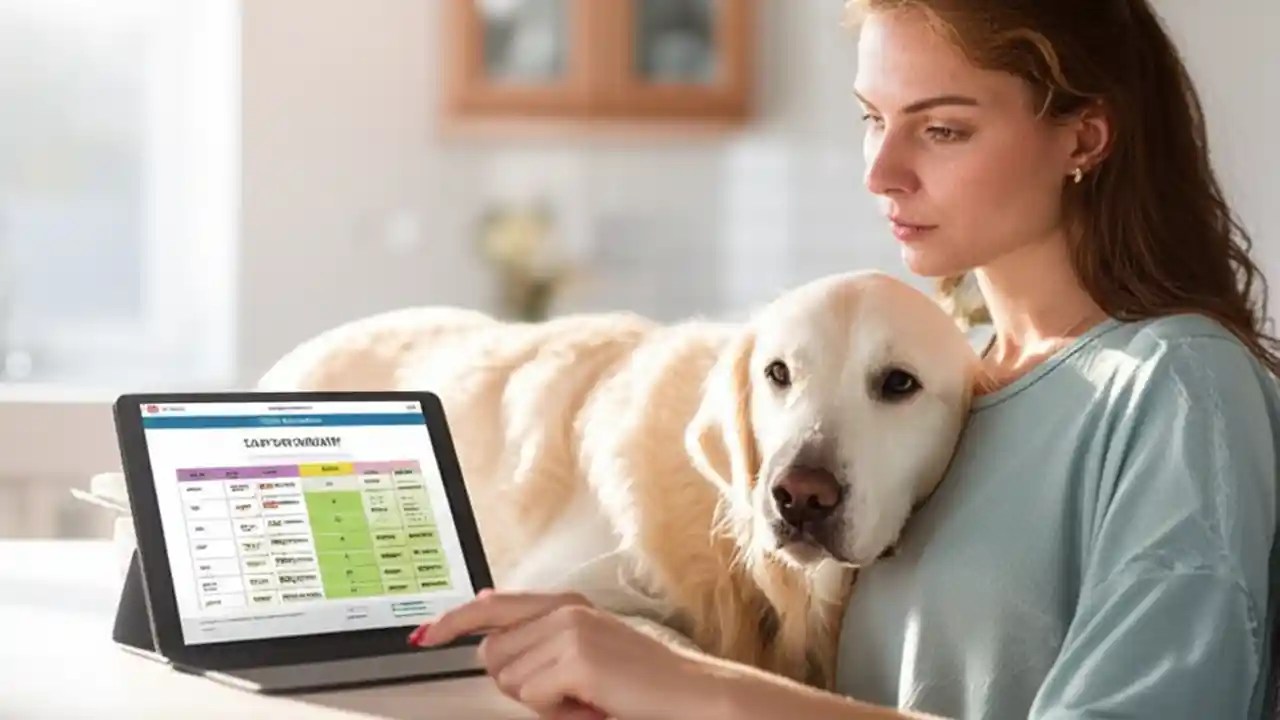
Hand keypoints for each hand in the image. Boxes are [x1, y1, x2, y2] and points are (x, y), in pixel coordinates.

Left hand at [408, 590, 713, 719]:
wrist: (692, 697)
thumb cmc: (642, 685)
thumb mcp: (587, 651)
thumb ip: (541, 635)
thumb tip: (486, 617)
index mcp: (567, 604)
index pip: (493, 605)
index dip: (452, 621)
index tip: (424, 635)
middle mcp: (564, 610)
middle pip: (492, 653)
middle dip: (517, 682)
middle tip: (566, 693)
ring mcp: (569, 631)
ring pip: (508, 679)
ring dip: (540, 700)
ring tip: (584, 698)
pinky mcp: (575, 659)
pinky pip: (531, 697)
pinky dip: (556, 711)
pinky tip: (591, 703)